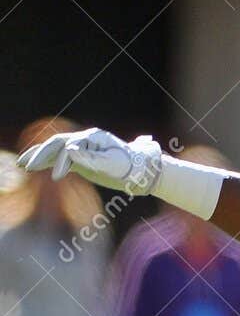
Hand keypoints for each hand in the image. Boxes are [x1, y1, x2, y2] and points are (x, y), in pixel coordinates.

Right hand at [18, 127, 162, 196]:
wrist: (142, 171)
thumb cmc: (130, 167)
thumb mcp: (112, 164)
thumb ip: (91, 158)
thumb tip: (70, 151)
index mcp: (92, 138)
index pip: (68, 146)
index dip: (60, 161)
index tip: (56, 177)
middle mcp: (85, 141)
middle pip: (56, 144)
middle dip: (40, 153)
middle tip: (25, 164)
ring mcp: (83, 150)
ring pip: (56, 150)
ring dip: (39, 157)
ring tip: (22, 165)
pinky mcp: (83, 160)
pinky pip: (62, 159)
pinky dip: (48, 163)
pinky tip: (36, 168)